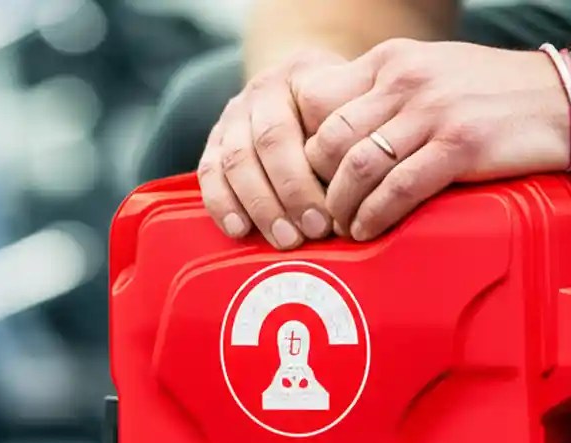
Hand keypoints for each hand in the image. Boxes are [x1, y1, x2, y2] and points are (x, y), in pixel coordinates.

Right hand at [197, 49, 373, 248]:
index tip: (336, 209)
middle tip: (314, 231)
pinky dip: (222, 204)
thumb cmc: (338, 110)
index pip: (310, 115)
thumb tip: (361, 183)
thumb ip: (357, 132)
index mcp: (302, 74)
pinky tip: (240, 230)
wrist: (298, 90)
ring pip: (236, 160)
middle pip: (270, 141)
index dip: (318, 168)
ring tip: (284, 239)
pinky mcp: (214, 142)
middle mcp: (262, 90)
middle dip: (292, 192)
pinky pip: (209, 173)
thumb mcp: (357, 104)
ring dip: (260, 205)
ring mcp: (233, 115)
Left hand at [301, 39, 570, 240]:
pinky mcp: (460, 146)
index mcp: (392, 60)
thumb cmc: (492, 95)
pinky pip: (399, 189)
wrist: (567, 99)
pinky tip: (369, 229)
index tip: (305, 176)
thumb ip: (383, 95)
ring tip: (342, 226)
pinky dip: (376, 215)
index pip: (319, 101)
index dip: (302, 145)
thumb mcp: (430, 73)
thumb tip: (332, 137)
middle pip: (330, 138)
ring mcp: (434, 112)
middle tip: (317, 211)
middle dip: (316, 183)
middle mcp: (407, 81)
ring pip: (358, 166)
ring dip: (342, 206)